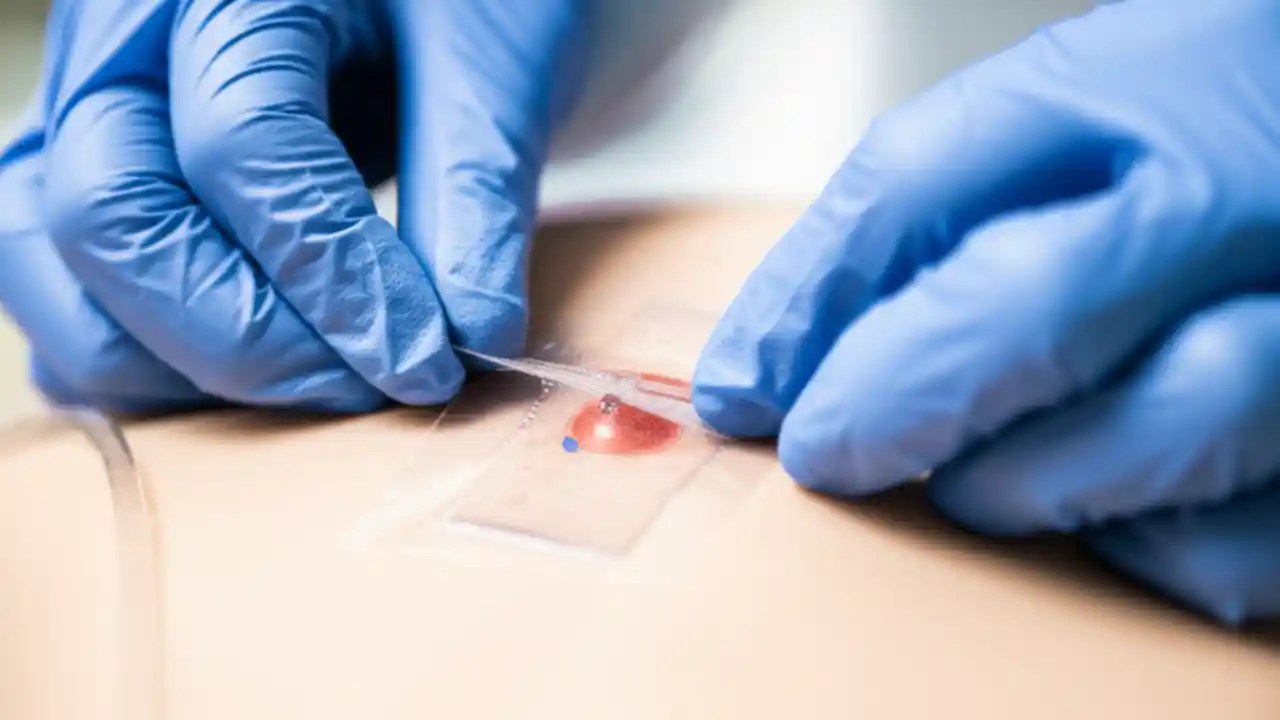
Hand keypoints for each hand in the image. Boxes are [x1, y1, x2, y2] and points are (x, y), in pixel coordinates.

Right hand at [0, 0, 587, 411]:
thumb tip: (470, 335)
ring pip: (55, 270)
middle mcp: (118, 44)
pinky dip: (145, 359)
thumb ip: (474, 189)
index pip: (242, 151)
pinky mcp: (89, 172)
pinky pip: (65, 294)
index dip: (337, 279)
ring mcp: (84, 111)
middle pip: (114, 217)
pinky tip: (263, 369)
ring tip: (327, 381)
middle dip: (250, 336)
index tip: (428, 360)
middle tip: (378, 383)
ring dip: (185, 363)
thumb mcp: (485, 60)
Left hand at [693, 0, 1279, 623]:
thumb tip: (767, 366)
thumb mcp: (1085, 114)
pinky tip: (1102, 516)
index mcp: (1154, 77)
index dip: (806, 299)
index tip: (741, 383)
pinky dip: (1148, 546)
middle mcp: (1249, 186)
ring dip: (1020, 482)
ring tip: (966, 491)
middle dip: (890, 401)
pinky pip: (1248, 533)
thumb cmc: (1213, 130)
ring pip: (1162, 424)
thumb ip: (937, 214)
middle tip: (822, 454)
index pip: (922, 181)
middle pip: (1027, 306)